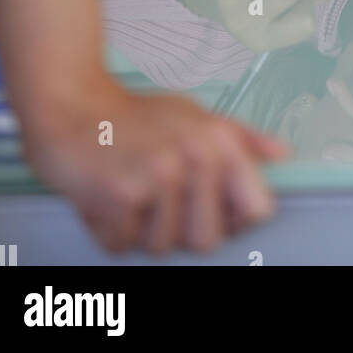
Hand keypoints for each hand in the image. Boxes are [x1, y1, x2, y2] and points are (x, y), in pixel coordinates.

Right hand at [25, 75, 291, 253]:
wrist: (70, 105)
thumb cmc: (134, 117)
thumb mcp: (195, 115)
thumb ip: (240, 139)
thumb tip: (281, 154)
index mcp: (219, 140)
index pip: (258, 209)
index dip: (235, 219)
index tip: (211, 208)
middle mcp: (195, 156)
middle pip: (208, 240)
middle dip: (180, 230)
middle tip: (157, 197)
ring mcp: (158, 175)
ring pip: (162, 247)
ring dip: (140, 229)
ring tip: (130, 189)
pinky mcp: (121, 193)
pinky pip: (123, 244)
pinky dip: (109, 228)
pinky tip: (106, 195)